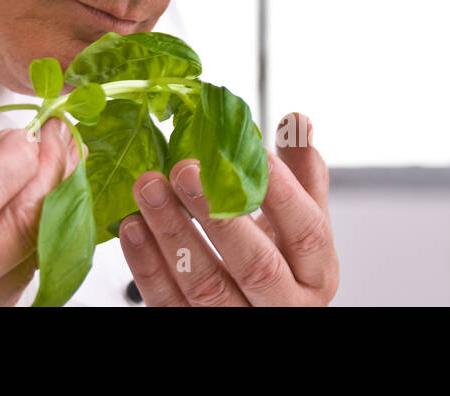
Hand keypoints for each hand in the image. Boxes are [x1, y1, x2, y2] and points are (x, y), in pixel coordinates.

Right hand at [0, 121, 77, 305]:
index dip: (15, 157)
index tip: (28, 132)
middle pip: (19, 227)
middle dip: (49, 173)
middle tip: (60, 138)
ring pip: (32, 255)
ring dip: (54, 204)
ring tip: (59, 164)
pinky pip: (21, 280)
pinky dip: (36, 237)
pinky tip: (38, 206)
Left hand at [118, 112, 337, 305]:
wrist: (258, 309)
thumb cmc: (280, 261)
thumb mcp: (300, 220)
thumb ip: (301, 174)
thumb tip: (297, 121)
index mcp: (315, 273)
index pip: (306, 232)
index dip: (280, 192)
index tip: (252, 150)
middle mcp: (283, 305)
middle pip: (255, 265)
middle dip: (217, 215)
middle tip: (185, 168)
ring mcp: (239, 322)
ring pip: (206, 287)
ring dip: (173, 232)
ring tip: (149, 188)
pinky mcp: (195, 329)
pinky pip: (169, 303)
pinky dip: (148, 264)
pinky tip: (133, 227)